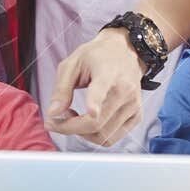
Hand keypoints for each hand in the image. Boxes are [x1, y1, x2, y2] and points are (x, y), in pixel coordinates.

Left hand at [46, 29, 145, 146]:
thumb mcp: (72, 64)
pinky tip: (87, 121)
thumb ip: (61, 89)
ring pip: (103, 137)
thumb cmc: (96, 57)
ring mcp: (133, 106)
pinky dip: (94, 136)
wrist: (125, 52)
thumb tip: (53, 113)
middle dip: (69, 128)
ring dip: (81, 133)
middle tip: (54, 120)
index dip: (95, 103)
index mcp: (108, 73)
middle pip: (96, 123)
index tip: (91, 111)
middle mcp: (125, 91)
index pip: (101, 90)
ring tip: (73, 116)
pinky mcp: (136, 117)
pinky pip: (110, 139)